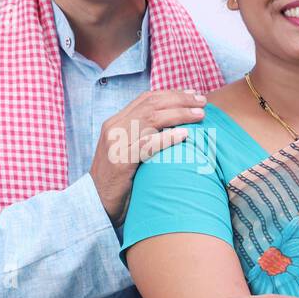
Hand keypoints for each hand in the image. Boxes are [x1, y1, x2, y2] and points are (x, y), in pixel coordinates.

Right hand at [89, 88, 208, 226]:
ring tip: (199, 116)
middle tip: (202, 102)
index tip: (193, 94)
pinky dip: (167, 138)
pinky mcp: (120, 163)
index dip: (172, 94)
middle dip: (180, 100)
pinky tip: (184, 135)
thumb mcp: (128, 150)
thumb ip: (142, 135)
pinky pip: (147, 145)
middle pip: (151, 105)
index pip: (146, 98)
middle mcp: (114, 128)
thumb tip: (173, 124)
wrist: (96, 203)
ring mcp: (115, 144)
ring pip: (151, 120)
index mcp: (115, 122)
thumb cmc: (119, 179)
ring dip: (179, 115)